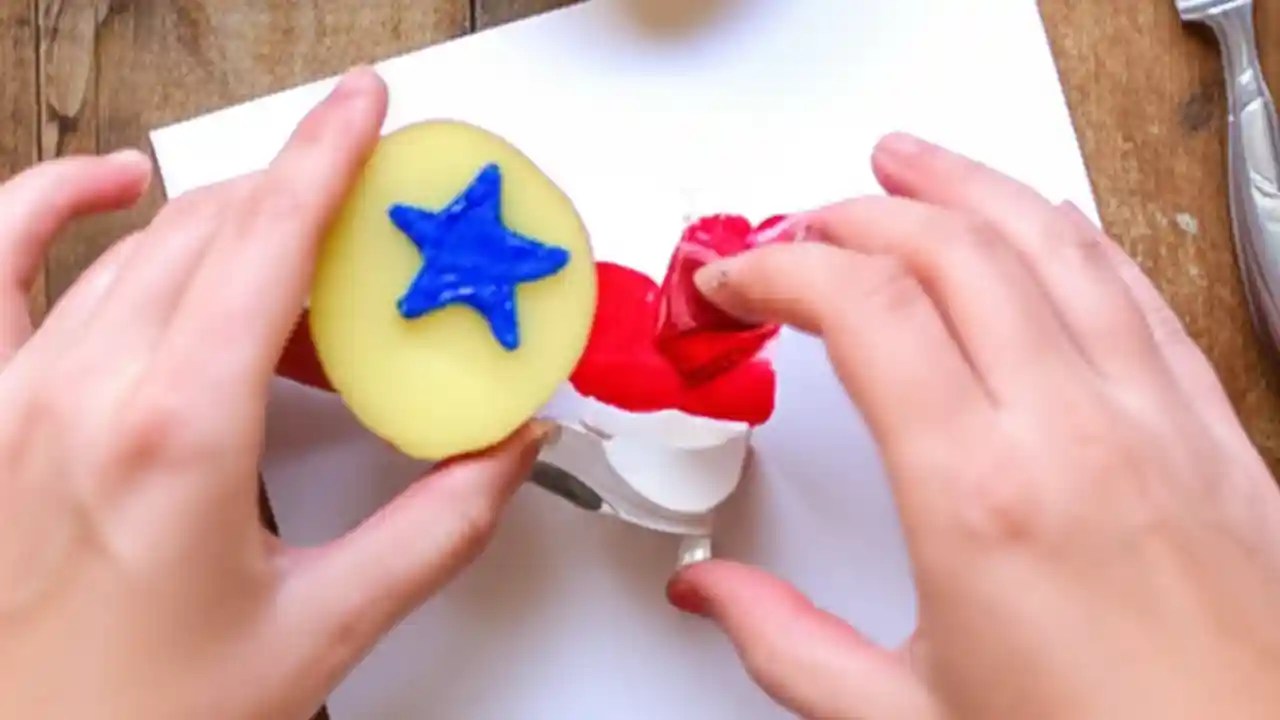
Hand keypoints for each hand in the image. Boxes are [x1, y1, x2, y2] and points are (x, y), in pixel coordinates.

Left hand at [0, 67, 548, 718]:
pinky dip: (51, 203)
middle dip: (301, 197)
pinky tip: (103, 186)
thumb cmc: (137, 717)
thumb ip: (435, 529)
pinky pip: (1, 261)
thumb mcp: (320, 629)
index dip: (328, 155)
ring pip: (136, 244)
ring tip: (293, 238)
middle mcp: (85, 391)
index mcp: (177, 432)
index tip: (367, 108)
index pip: (268, 242)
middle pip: (213, 230)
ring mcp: (17, 393)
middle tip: (369, 215)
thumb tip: (504, 454)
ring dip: (225, 218)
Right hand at [673, 134, 1279, 718]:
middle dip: (855, 215)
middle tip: (800, 226)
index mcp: (979, 496)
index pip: (865, 308)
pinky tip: (1044, 225)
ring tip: (909, 164)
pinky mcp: (1210, 431)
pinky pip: (1135, 289)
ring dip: (966, 187)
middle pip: (953, 249)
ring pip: (1054, 241)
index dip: (781, 268)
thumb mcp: (907, 719)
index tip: (740, 278)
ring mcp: (1153, 421)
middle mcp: (1073, 434)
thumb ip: (787, 643)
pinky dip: (1071, 234)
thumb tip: (711, 593)